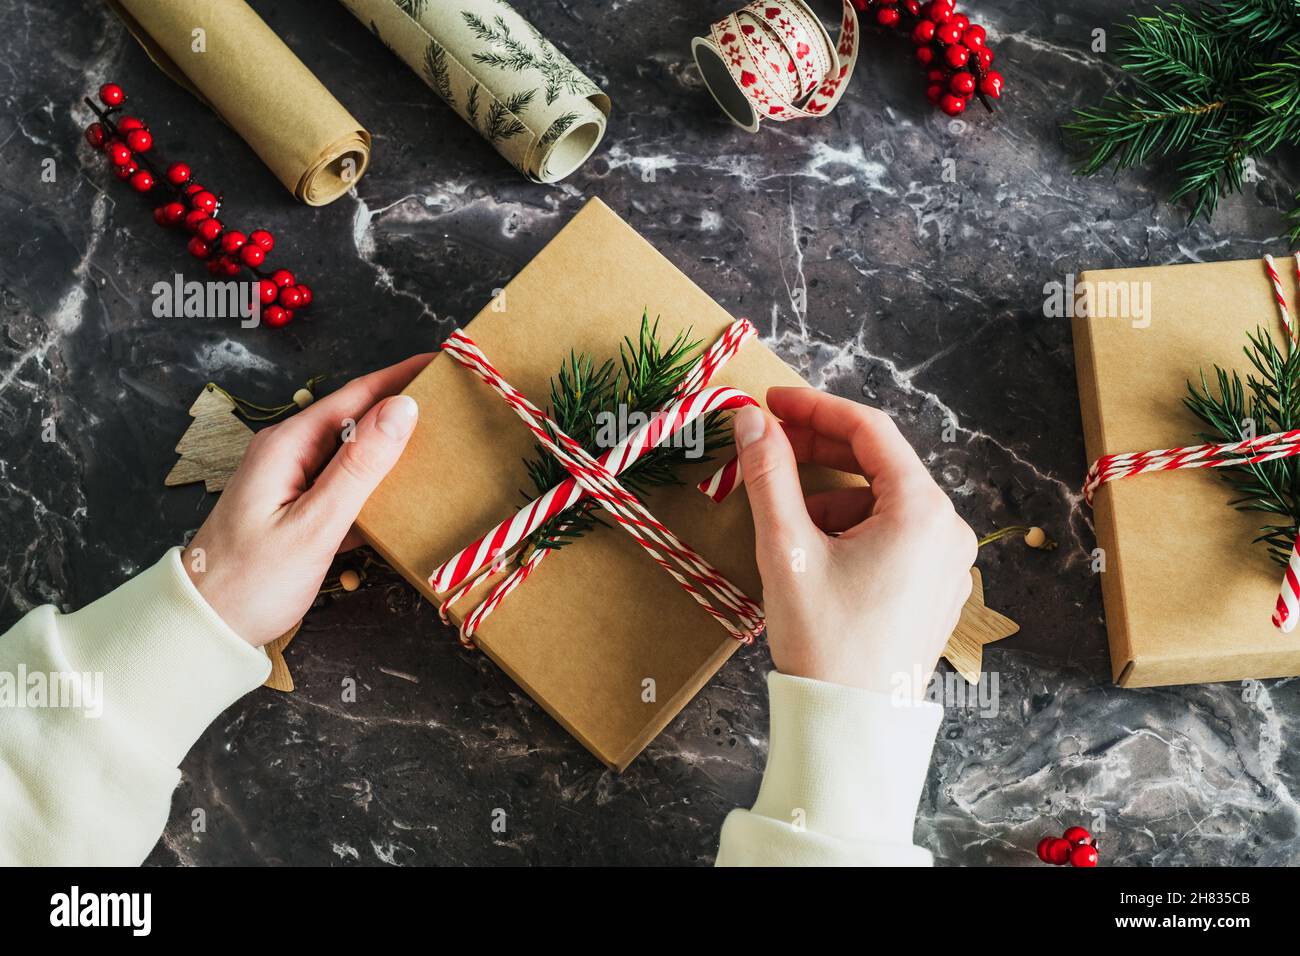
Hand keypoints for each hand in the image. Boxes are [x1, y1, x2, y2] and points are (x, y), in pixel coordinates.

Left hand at [183, 355, 432, 646]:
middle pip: (356, 417)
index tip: (445, 362)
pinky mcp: (296, 506)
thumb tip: (403, 408)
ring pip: (353, 451)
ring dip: (393, 447)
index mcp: (287, 445)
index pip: (357, 395)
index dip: (402, 376)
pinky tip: (405, 492)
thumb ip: (360, 467)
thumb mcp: (315, 524)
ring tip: (441, 441)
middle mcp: (287, 452)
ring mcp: (290, 479)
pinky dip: (376, 483)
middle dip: (403, 407)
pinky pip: (345, 482)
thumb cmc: (252, 581)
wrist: (204, 626)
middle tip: (454, 402)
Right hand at [731, 387, 976, 696]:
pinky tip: (816, 550)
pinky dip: (853, 528)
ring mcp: (947, 562)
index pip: (868, 430)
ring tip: (785, 518)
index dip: (814, 408)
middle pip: (880, 464)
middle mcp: (948, 530)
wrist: (851, 725)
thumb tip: (751, 421)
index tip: (770, 403)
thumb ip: (768, 474)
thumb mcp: (787, 549)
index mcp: (922, 512)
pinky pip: (894, 535)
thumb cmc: (824, 642)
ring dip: (832, 496)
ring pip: (883, 501)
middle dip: (820, 451)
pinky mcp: (936, 588)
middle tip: (767, 444)